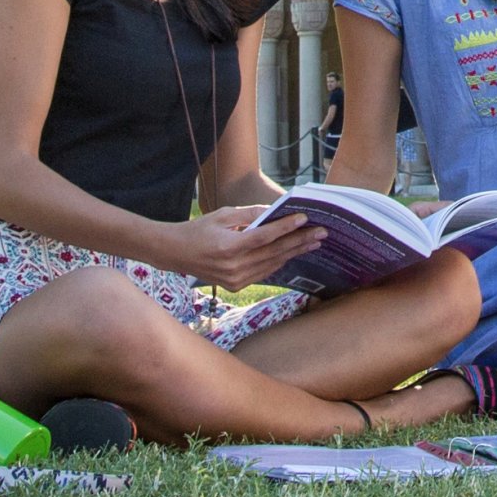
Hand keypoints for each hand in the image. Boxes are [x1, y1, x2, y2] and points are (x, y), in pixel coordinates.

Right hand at [177, 204, 317, 288]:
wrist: (174, 253)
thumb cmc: (199, 229)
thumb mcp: (223, 215)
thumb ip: (251, 214)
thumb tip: (276, 210)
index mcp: (229, 247)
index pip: (265, 237)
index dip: (287, 227)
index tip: (306, 218)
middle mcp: (233, 267)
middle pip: (274, 252)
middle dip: (300, 241)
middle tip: (322, 232)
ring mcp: (234, 280)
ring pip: (272, 264)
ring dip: (294, 253)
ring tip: (314, 242)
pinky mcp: (234, 286)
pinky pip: (263, 272)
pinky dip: (278, 262)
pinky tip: (293, 253)